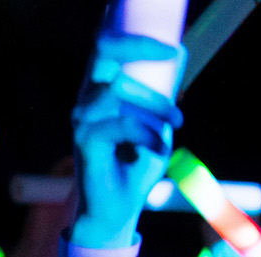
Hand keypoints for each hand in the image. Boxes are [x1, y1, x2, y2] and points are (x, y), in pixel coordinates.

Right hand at [70, 32, 181, 248]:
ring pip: (117, 89)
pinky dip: (145, 132)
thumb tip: (177, 59)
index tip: (174, 52)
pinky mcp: (84, 141)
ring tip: (172, 124)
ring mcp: (83, 120)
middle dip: (136, 48)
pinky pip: (120, 123)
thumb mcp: (157, 126)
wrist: (118, 211)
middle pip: (102, 54)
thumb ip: (159, 100)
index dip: (135, 41)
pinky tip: (156, 145)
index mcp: (101, 94)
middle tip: (170, 57)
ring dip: (152, 105)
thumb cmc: (135, 168)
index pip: (107, 51)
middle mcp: (88, 102)